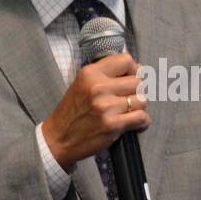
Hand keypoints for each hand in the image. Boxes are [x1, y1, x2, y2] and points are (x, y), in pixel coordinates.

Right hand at [41, 53, 150, 170]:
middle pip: (138, 81)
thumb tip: (138, 69)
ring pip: (142, 100)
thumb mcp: (82, 84)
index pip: (126, 60)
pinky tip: (135, 124)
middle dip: (138, 91)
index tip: (131, 79)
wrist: (58, 139)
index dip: (134, 70)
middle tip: (130, 100)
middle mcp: (98, 87)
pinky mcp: (112, 125)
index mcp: (90, 73)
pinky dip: (143, 122)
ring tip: (130, 113)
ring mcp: (106, 107)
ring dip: (140, 108)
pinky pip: (142, 118)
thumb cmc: (72, 112)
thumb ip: (105, 75)